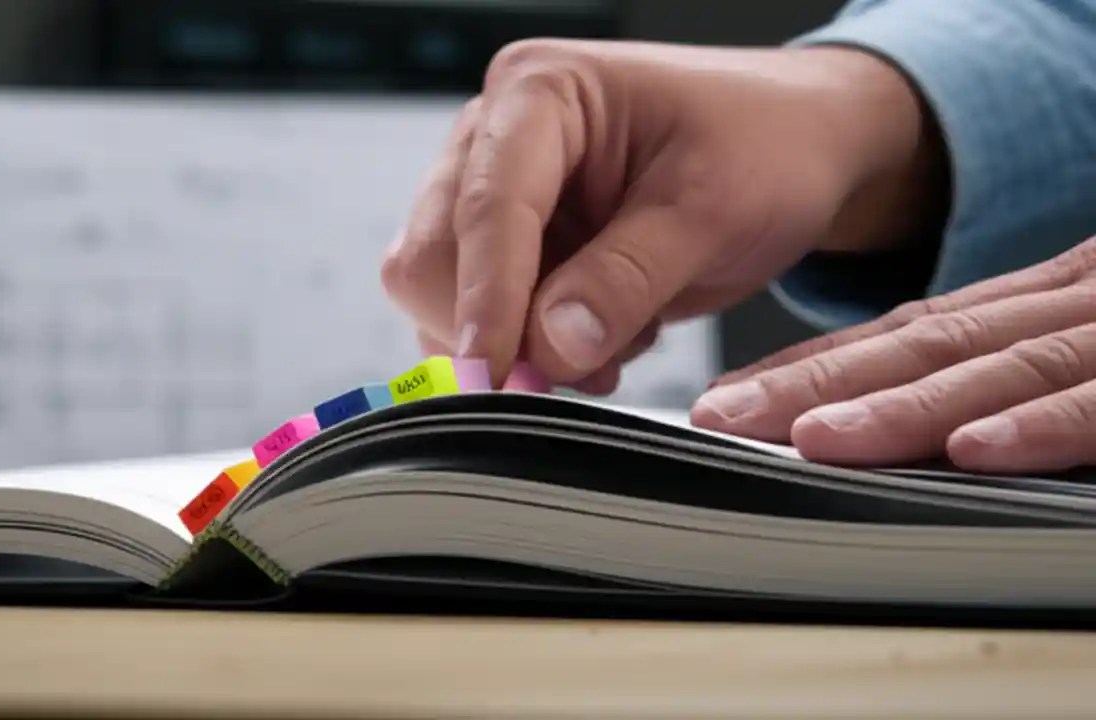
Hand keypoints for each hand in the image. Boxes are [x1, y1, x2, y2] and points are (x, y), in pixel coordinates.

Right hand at [380, 38, 946, 390]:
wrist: (801, 150)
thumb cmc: (766, 144)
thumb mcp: (713, 209)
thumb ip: (628, 276)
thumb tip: (553, 345)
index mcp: (539, 92)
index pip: (485, 206)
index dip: (486, 298)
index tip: (497, 375)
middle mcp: (495, 138)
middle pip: (432, 256)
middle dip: (494, 330)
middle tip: (568, 375)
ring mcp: (495, 194)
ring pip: (444, 296)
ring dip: (516, 346)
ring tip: (610, 349)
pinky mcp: (512, 248)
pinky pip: (483, 319)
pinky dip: (532, 350)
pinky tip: (602, 341)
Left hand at [692, 237, 1095, 473]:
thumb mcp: (1095, 333)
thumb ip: (1016, 367)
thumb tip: (924, 426)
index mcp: (1044, 299)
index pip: (906, 333)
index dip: (813, 365)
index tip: (727, 397)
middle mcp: (1068, 306)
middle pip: (923, 345)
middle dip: (813, 385)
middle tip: (720, 417)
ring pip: (994, 367)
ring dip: (896, 406)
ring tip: (807, 438)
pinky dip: (1036, 426)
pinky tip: (969, 451)